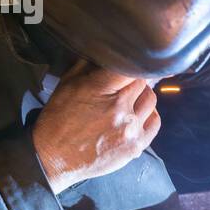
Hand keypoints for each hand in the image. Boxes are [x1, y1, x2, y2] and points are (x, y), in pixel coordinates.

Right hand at [32, 60, 161, 194]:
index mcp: (102, 89)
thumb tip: (108, 51)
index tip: (132, 63)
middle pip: (143, 82)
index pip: (132, 67)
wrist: (53, 158)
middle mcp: (120, 108)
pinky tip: (137, 116)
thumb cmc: (58, 119)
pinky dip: (149, 115)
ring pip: (151, 101)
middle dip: (134, 81)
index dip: (133, 64)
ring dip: (142, 97)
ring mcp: (131, 128)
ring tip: (128, 101)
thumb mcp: (67, 84)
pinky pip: (155, 122)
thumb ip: (89, 65)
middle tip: (123, 86)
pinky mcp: (136, 146)